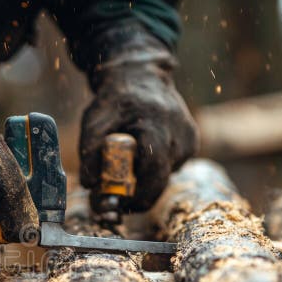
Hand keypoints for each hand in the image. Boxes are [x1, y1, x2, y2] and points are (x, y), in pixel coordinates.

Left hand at [80, 23, 197, 211]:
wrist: (141, 76)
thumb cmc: (115, 99)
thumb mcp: (93, 121)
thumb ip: (89, 153)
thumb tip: (90, 185)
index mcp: (157, 124)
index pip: (154, 170)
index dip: (139, 195)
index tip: (121, 205)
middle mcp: (180, 133)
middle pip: (161, 179)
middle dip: (139, 194)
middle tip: (119, 199)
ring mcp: (190, 138)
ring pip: (166, 176)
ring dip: (146, 178)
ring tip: (130, 160)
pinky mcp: (192, 143)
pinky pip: (171, 167)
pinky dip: (155, 168)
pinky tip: (145, 151)